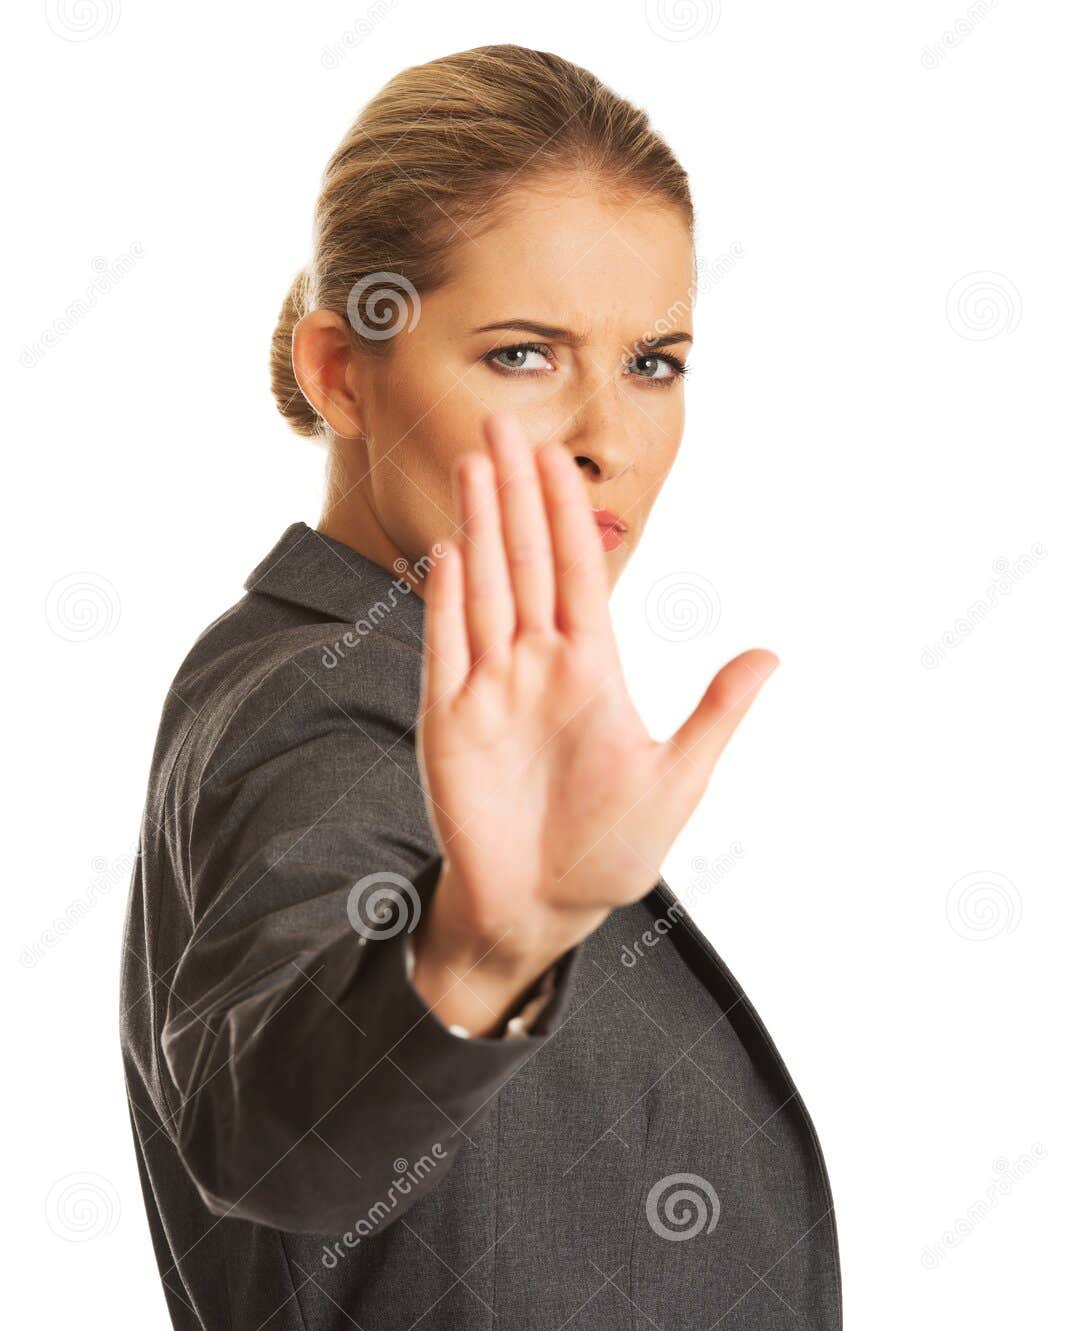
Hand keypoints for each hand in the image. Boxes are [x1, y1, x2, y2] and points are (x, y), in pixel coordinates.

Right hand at [416, 411, 778, 975]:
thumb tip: (770, 655)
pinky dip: (446, 598)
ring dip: (479, 526)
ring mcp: (489, 688)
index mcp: (592, 670)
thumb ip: (715, 714)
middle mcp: (536, 666)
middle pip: (526, 561)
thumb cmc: (610, 851)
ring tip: (471, 463)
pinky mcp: (449, 721)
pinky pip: (446, 647)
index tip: (557, 454)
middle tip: (502, 422)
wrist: (539, 908)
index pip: (580, 572)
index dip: (568, 510)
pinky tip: (450, 548)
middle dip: (516, 492)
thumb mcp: (676, 781)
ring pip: (483, 589)